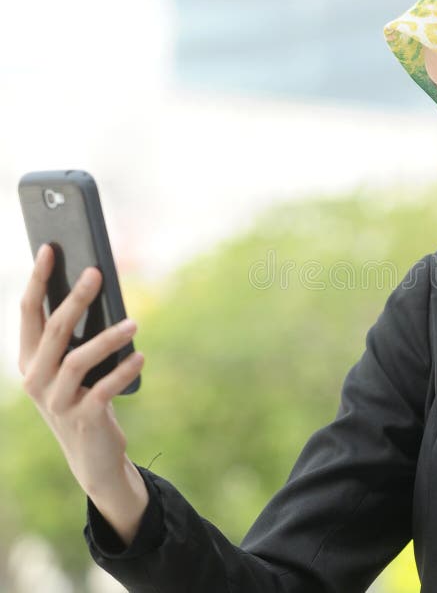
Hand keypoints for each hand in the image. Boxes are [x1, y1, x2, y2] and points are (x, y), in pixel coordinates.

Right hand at [18, 243, 147, 543]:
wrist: (92, 455)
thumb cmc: (86, 396)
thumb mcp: (76, 366)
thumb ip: (79, 335)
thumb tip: (97, 286)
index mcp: (29, 358)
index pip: (28, 312)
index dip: (38, 279)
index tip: (50, 248)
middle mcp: (35, 378)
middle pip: (54, 329)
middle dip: (75, 299)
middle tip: (96, 272)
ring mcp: (56, 400)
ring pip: (78, 360)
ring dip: (108, 338)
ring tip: (134, 322)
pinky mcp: (82, 418)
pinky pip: (103, 390)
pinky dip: (123, 371)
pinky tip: (141, 356)